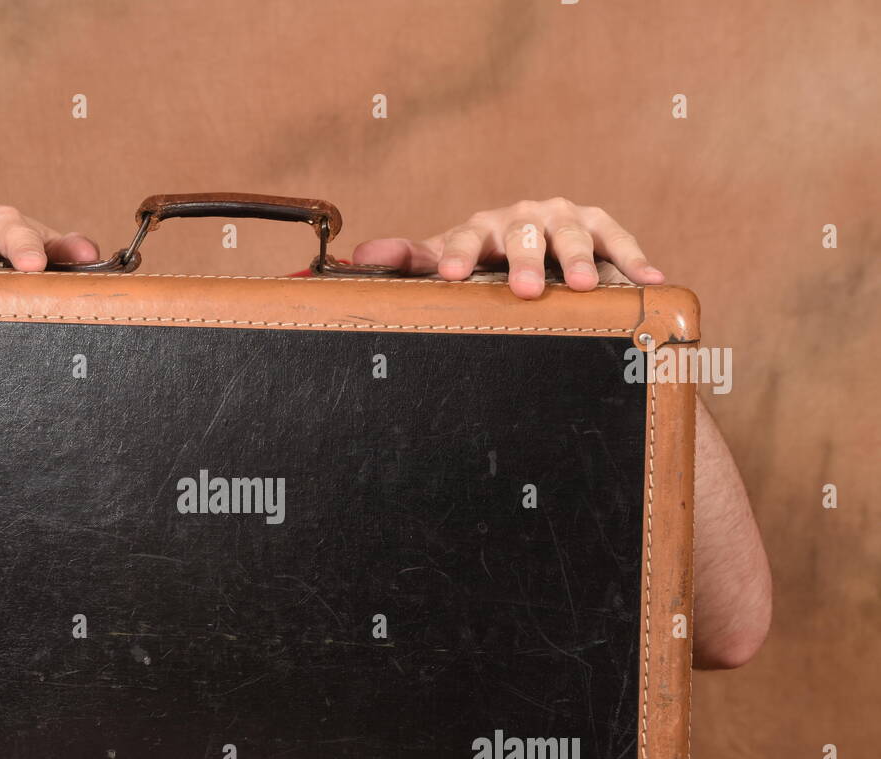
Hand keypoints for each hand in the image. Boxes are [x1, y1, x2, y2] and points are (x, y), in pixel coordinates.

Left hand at [352, 198, 665, 298]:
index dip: (456, 256)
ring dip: (580, 259)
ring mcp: (563, 218)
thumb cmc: (481, 261)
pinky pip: (618, 240)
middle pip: (524, 234)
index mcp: (480, 228)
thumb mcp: (444, 262)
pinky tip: (650, 280)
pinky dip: (633, 259)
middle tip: (526, 289)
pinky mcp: (599, 226)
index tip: (450, 276)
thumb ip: (409, 260)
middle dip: (526, 261)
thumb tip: (360, 254)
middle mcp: (522, 217)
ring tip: (587, 286)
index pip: (463, 239)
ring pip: (572, 234)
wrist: (528, 247)